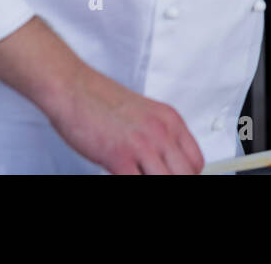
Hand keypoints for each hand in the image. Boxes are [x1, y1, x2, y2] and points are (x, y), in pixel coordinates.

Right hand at [43, 65, 205, 173]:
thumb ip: (158, 136)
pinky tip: (123, 175)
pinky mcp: (119, 156)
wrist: (73, 88)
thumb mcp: (144, 114)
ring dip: (153, 181)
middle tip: (153, 176)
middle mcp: (161, 131)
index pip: (197, 161)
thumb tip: (164, 161)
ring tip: (137, 174)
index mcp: (170, 120)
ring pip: (167, 180)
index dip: (187, 175)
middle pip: (186, 174)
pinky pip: (137, 183)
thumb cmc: (101, 101)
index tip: (174, 175)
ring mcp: (142, 145)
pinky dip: (134, 183)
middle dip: (172, 181)